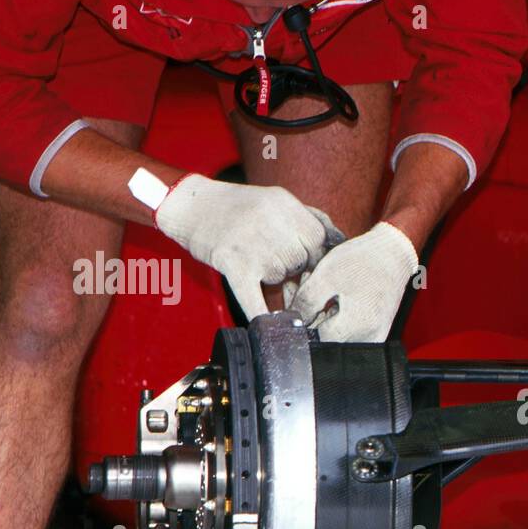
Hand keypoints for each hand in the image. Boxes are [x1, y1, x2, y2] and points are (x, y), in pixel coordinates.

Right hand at [154, 174, 343, 319]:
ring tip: (256, 264)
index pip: (319, 238)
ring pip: (281, 275)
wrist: (188, 205)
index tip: (306, 262)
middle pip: (303, 258)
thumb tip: (339, 239)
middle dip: (295, 267)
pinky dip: (260, 314)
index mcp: (285, 203)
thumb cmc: (234, 207)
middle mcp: (272, 221)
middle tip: (279, 267)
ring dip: (273, 278)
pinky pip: (253, 295)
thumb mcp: (274, 200)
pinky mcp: (234, 263)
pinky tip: (267, 328)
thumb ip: (307, 217)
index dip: (315, 254)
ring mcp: (253, 243)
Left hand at [288, 222, 418, 342]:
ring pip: (336, 336)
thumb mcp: (326, 275)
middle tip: (310, 286)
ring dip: (323, 314)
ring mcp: (374, 338)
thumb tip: (296, 321)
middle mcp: (368, 339)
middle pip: (326, 339)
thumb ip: (306, 302)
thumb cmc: (364, 260)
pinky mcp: (376, 334)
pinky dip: (337, 317)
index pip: (316, 338)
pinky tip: (334, 298)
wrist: (394, 254)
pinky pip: (349, 333)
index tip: (302, 297)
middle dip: (313, 314)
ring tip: (324, 288)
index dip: (304, 317)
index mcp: (356, 327)